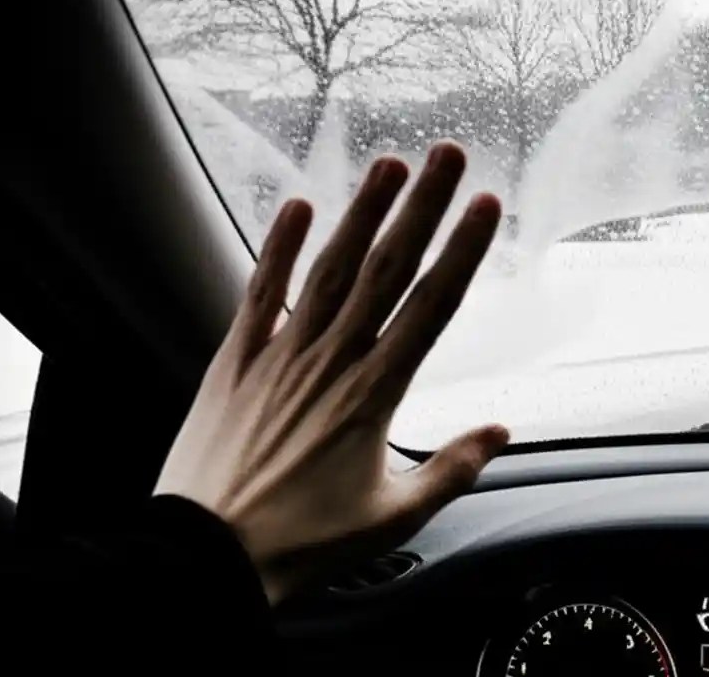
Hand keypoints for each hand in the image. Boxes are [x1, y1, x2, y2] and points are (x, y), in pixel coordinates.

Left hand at [155, 140, 507, 603]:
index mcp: (376, 393)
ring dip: (361, 212)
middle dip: (422, 207)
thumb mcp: (393, 516)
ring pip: (330, 268)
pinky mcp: (236, 361)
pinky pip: (261, 293)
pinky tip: (297, 206)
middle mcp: (333, 360)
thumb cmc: (303, 542)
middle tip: (449, 153)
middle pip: (387, 269)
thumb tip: (502, 431)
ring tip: (389, 163)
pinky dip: (279, 249)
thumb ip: (453, 469)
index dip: (463, 250)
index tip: (486, 204)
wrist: (206, 556)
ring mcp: (281, 354)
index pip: (431, 306)